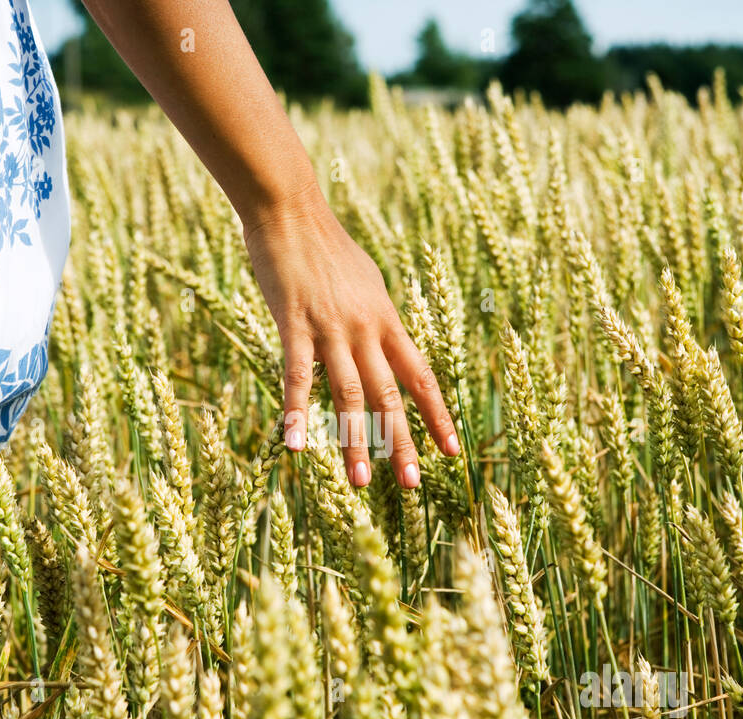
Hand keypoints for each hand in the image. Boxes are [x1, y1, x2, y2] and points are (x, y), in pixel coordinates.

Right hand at [241, 183, 459, 488]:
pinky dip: (297, 413)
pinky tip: (297, 446)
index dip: (437, 416)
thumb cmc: (327, 244)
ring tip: (359, 481)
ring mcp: (332, 328)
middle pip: (391, 395)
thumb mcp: (367, 280)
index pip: (421, 377)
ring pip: (350, 394)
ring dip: (354, 441)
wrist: (291, 208)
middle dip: (402, 442)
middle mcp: (367, 328)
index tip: (451, 451)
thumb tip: (386, 339)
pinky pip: (297, 376)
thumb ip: (376, 316)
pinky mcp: (295, 323)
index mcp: (387, 320)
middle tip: (412, 485)